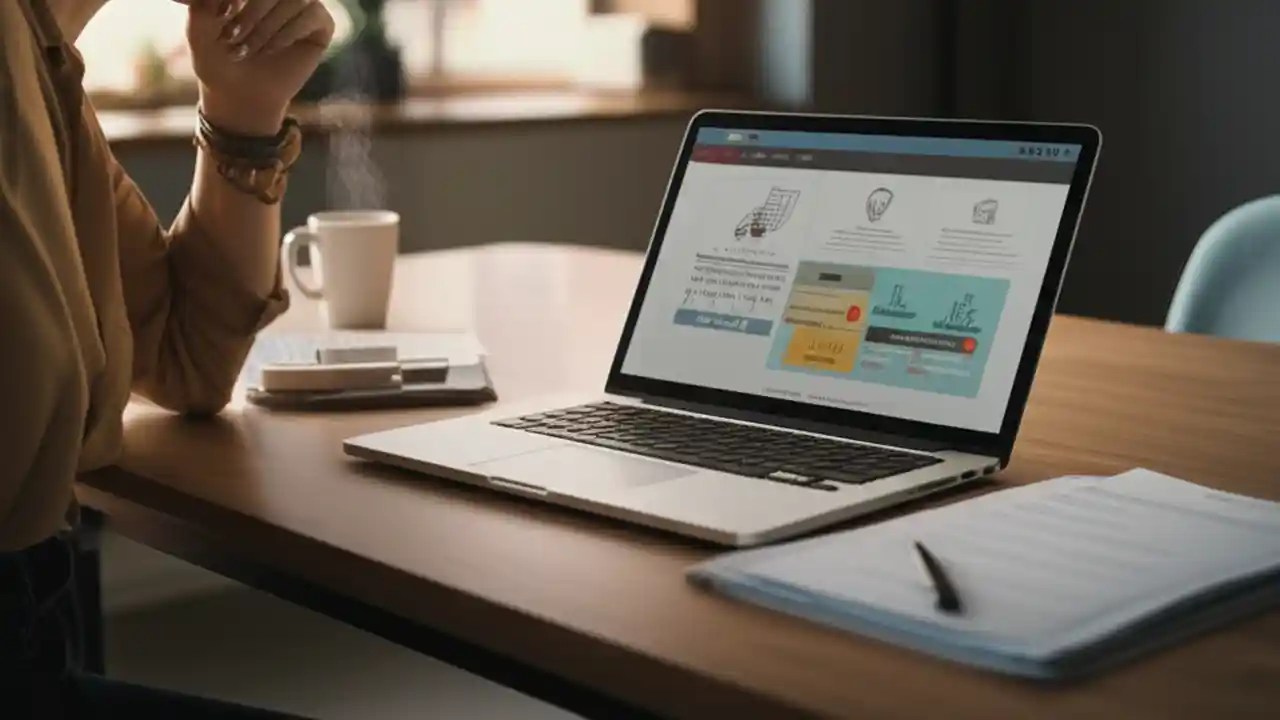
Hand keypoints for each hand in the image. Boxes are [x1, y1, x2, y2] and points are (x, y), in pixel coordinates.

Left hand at [183, 0, 334, 134]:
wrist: (240, 94)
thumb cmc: (218, 59)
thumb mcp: (198, 28)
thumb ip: (201, 2)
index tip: (222, 15)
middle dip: (251, 12)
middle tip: (232, 38)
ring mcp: (303, 4)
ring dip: (266, 26)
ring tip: (249, 49)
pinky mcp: (321, 24)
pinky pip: (312, 14)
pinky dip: (288, 33)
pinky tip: (271, 50)